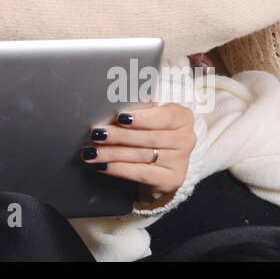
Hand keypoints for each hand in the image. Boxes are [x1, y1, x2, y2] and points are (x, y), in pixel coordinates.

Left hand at [81, 104, 195, 209]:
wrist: (158, 169)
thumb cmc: (148, 134)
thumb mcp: (147, 118)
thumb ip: (137, 107)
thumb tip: (110, 98)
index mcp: (183, 117)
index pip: (165, 116)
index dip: (142, 117)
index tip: (119, 116)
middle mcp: (186, 139)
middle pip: (149, 137)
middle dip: (119, 135)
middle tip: (96, 134)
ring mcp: (181, 162)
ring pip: (142, 155)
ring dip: (113, 153)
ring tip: (92, 151)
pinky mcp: (171, 180)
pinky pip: (141, 174)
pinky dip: (119, 169)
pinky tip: (103, 166)